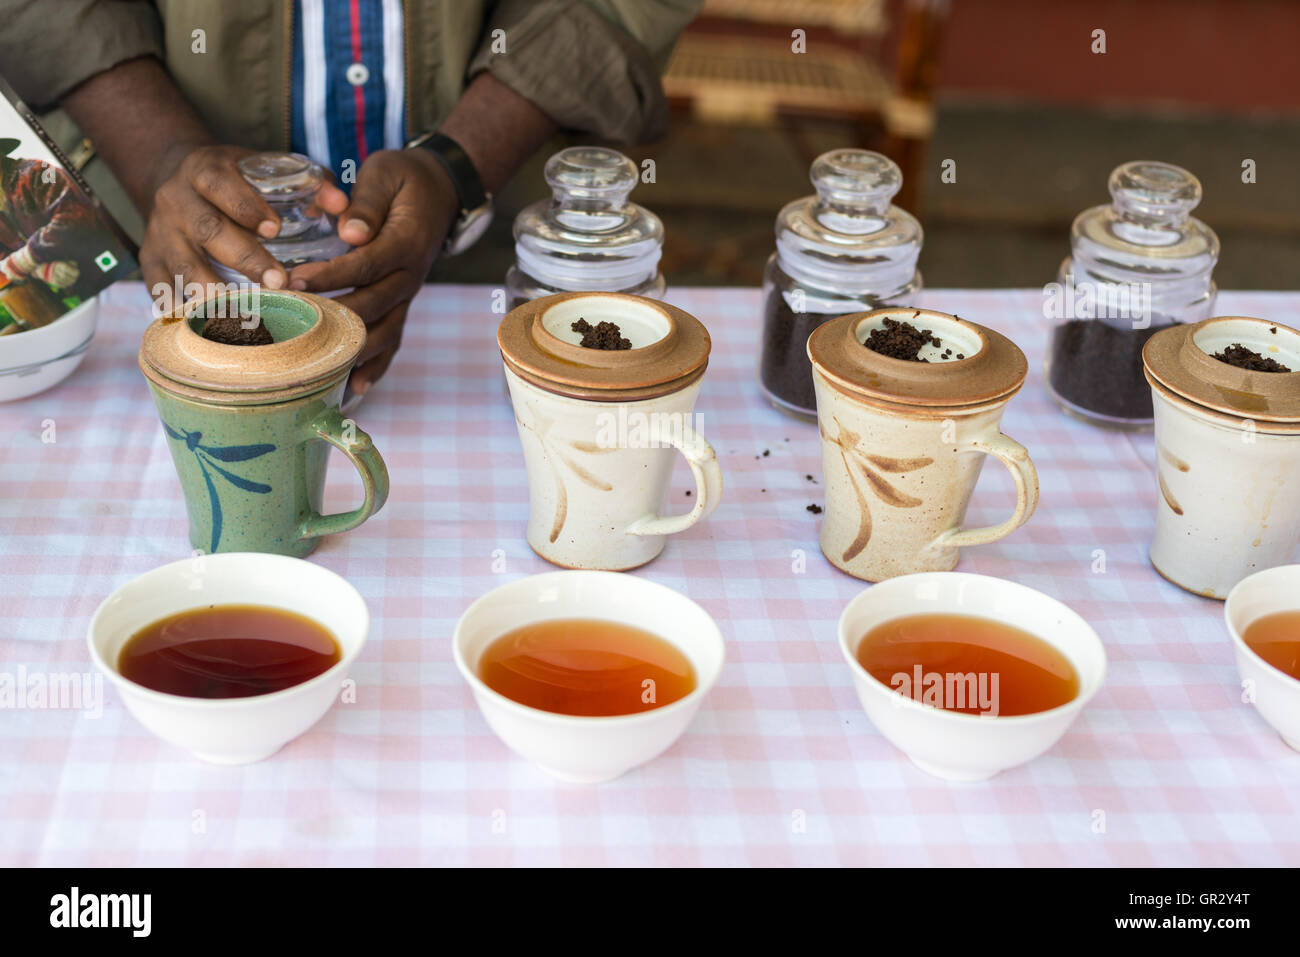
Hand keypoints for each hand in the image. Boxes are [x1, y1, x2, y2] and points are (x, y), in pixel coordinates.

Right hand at [139, 144, 347, 300]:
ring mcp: (160, 233)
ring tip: (245, 316)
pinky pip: (160, 287)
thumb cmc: (236, 181)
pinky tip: (201, 329)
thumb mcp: (265, 168)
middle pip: (207, 230)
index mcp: (205, 171)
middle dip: (244, 259)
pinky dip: (178, 309)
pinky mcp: (150, 259)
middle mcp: (176, 200)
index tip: (275, 229)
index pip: (221, 185)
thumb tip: (342, 206)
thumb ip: (309, 183)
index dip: (246, 207)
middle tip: (279, 283)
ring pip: (182, 265)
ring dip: (214, 294)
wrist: (175, 178)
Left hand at [287, 148, 455, 395]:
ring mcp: (408, 295)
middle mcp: (410, 276)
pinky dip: (377, 366)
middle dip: (332, 318)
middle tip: (290, 325)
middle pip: (372, 306)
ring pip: (385, 333)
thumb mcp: (386, 174)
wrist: (441, 190)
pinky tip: (356, 387)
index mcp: (404, 243)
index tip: (292, 280)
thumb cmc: (405, 178)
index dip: (329, 275)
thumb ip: (367, 203)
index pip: (364, 265)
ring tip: (322, 370)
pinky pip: (393, 340)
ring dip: (354, 353)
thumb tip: (349, 233)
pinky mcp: (403, 304)